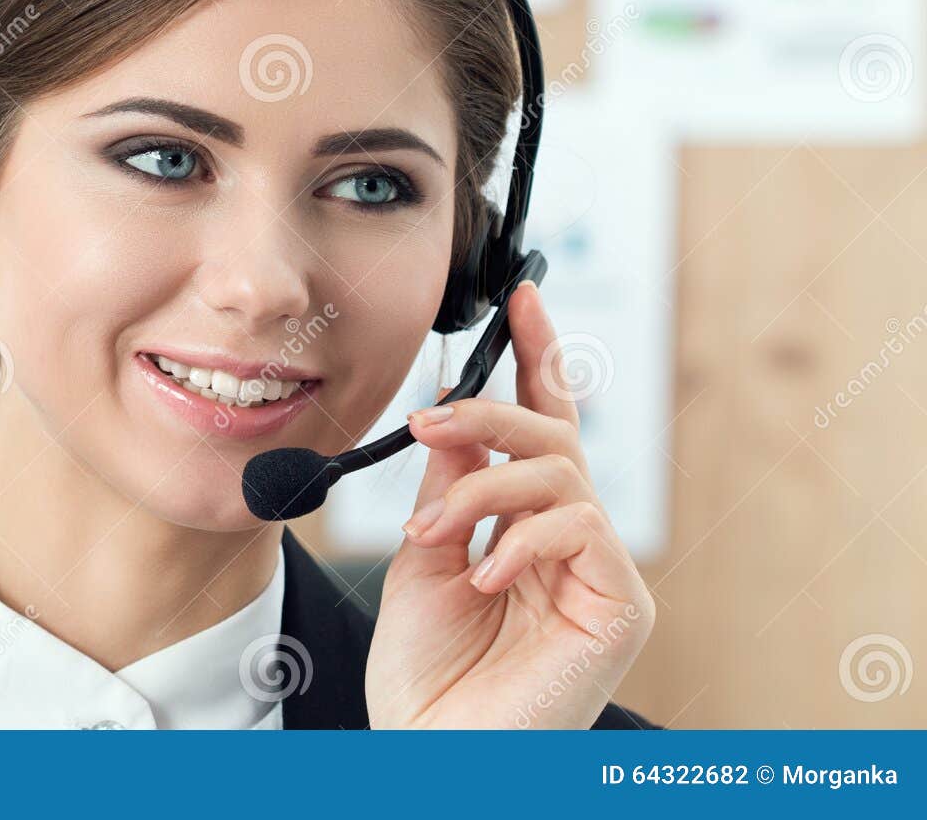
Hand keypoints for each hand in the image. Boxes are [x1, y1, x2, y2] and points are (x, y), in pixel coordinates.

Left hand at [364, 279, 655, 727]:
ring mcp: (601, 574)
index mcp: (528, 526)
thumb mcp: (425, 553)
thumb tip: (454, 410)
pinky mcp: (621, 607)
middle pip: (554, 436)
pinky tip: (481, 577)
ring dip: (484, 488)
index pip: (544, 427)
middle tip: (429, 419)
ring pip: (563, 474)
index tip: (521, 294)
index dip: (538, 356)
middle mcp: (573, 542)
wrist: (431, 751)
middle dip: (489, 414)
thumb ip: (451, 481)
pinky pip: (580, 527)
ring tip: (432, 530)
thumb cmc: (427, 674)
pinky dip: (519, 540)